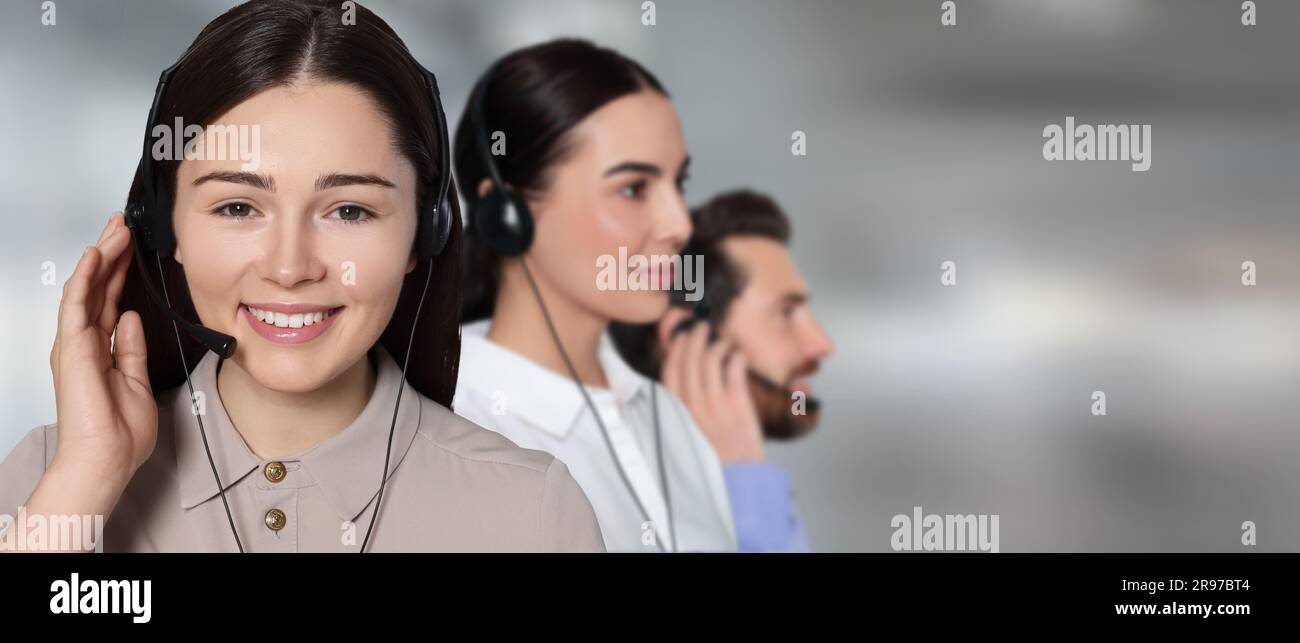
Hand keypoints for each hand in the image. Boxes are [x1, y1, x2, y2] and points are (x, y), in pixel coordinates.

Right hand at [40, 212, 157, 511]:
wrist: (106, 457)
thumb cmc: (119, 432)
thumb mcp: (136, 379)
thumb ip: (132, 347)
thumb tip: (133, 318)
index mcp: (101, 350)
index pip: (111, 301)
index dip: (120, 272)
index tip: (131, 247)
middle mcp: (85, 343)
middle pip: (98, 288)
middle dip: (111, 254)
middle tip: (122, 224)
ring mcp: (76, 343)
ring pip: (87, 288)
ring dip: (102, 256)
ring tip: (116, 229)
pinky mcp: (72, 347)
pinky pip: (77, 304)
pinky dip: (85, 277)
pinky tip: (96, 254)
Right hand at [661, 321, 763, 463]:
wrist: (736, 476)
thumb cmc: (712, 456)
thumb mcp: (686, 431)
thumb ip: (682, 407)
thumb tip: (684, 381)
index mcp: (677, 410)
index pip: (671, 369)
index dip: (677, 348)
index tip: (682, 336)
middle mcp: (692, 403)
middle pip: (690, 359)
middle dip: (696, 337)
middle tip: (702, 327)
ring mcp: (715, 402)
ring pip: (712, 359)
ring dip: (718, 344)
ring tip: (724, 341)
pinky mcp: (737, 403)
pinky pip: (734, 368)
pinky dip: (736, 356)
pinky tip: (738, 355)